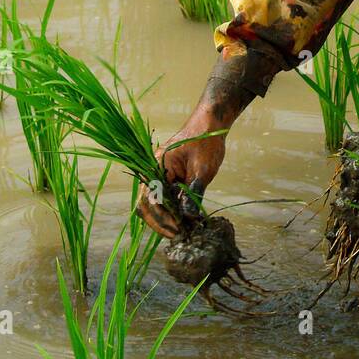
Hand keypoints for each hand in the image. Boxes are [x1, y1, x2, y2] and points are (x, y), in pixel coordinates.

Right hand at [138, 115, 226, 238]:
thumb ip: (193, 193)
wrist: (211, 124)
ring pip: (155, 201)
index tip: (177, 230)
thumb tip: (188, 217)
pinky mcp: (168, 176)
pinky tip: (184, 218)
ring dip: (166, 217)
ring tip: (183, 229)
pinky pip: (164, 196)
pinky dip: (172, 208)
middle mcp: (153, 171)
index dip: (162, 219)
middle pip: (148, 204)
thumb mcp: (203, 169)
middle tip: (179, 234)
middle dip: (161, 222)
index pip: (151, 200)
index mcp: (157, 167)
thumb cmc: (206, 142)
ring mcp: (159, 174)